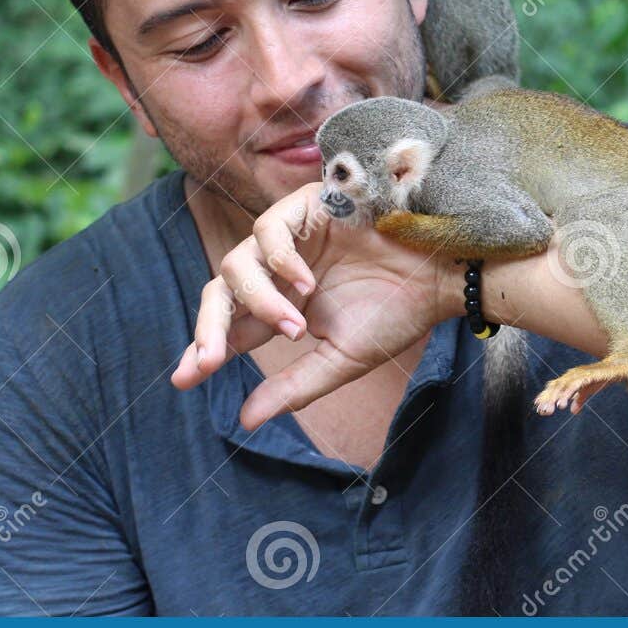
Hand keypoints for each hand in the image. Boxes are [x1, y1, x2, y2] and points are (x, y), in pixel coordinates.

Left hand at [170, 181, 455, 429]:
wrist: (444, 272)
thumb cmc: (401, 312)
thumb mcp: (342, 358)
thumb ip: (294, 386)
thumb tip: (245, 420)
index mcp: (286, 305)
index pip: (232, 326)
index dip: (205, 349)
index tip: (184, 380)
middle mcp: (280, 271)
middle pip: (220, 293)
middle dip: (210, 328)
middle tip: (209, 361)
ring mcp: (291, 237)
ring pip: (238, 262)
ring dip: (259, 299)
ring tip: (293, 325)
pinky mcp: (305, 207)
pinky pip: (267, 230)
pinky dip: (280, 260)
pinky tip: (306, 284)